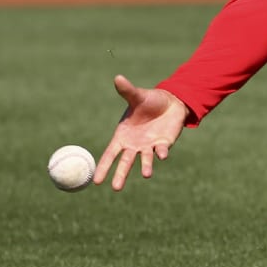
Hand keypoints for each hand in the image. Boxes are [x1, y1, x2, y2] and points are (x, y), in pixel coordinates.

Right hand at [93, 74, 188, 190]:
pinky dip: (162, 153)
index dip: (103, 167)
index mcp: (122, 135)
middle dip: (120, 175)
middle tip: (116, 189)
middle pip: (125, 163)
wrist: (170, 102)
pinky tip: (162, 154)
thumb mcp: (137, 96)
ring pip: (145, 160)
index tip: (96, 181)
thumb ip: (127, 91)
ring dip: (146, 167)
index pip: (110, 154)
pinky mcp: (164, 144)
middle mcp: (134, 144)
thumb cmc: (149, 101)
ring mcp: (149, 146)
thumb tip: (118, 77)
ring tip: (146, 174)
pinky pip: (161, 150)